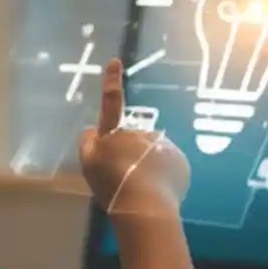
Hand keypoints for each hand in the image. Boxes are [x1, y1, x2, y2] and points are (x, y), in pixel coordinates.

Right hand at [77, 59, 189, 214]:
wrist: (145, 207)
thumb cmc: (112, 186)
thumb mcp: (87, 165)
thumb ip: (87, 143)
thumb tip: (92, 130)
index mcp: (116, 133)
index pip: (111, 103)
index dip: (112, 82)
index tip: (116, 61)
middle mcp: (141, 133)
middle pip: (134, 139)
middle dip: (131, 152)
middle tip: (125, 178)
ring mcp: (163, 145)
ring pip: (153, 152)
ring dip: (148, 165)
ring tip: (142, 190)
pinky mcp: (180, 161)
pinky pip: (168, 165)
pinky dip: (163, 175)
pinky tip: (156, 192)